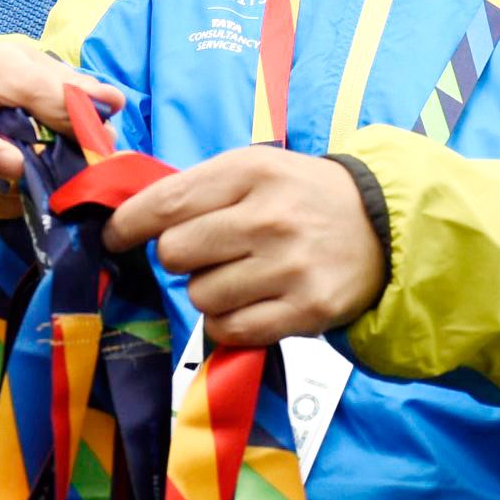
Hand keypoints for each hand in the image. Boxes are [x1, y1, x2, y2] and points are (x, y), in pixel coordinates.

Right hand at [0, 36, 121, 212]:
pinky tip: (28, 199)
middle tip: (19, 168)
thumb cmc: (25, 79)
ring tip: (46, 188)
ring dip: (0, 185)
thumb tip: (111, 102)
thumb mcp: (52, 75)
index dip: (53, 108)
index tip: (89, 131)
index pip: (17, 85)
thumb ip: (78, 90)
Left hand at [98, 147, 384, 350]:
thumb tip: (124, 214)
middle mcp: (269, 217)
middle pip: (175, 254)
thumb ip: (196, 188)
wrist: (383, 227)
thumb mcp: (255, 170)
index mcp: (251, 172)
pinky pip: (232, 329)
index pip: (164, 203)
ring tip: (241, 277)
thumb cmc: (304, 198)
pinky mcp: (307, 309)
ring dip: (208, 293)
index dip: (127, 225)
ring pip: (201, 297)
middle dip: (179, 259)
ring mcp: (290, 266)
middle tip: (206, 254)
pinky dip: (230, 323)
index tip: (115, 236)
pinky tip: (252, 304)